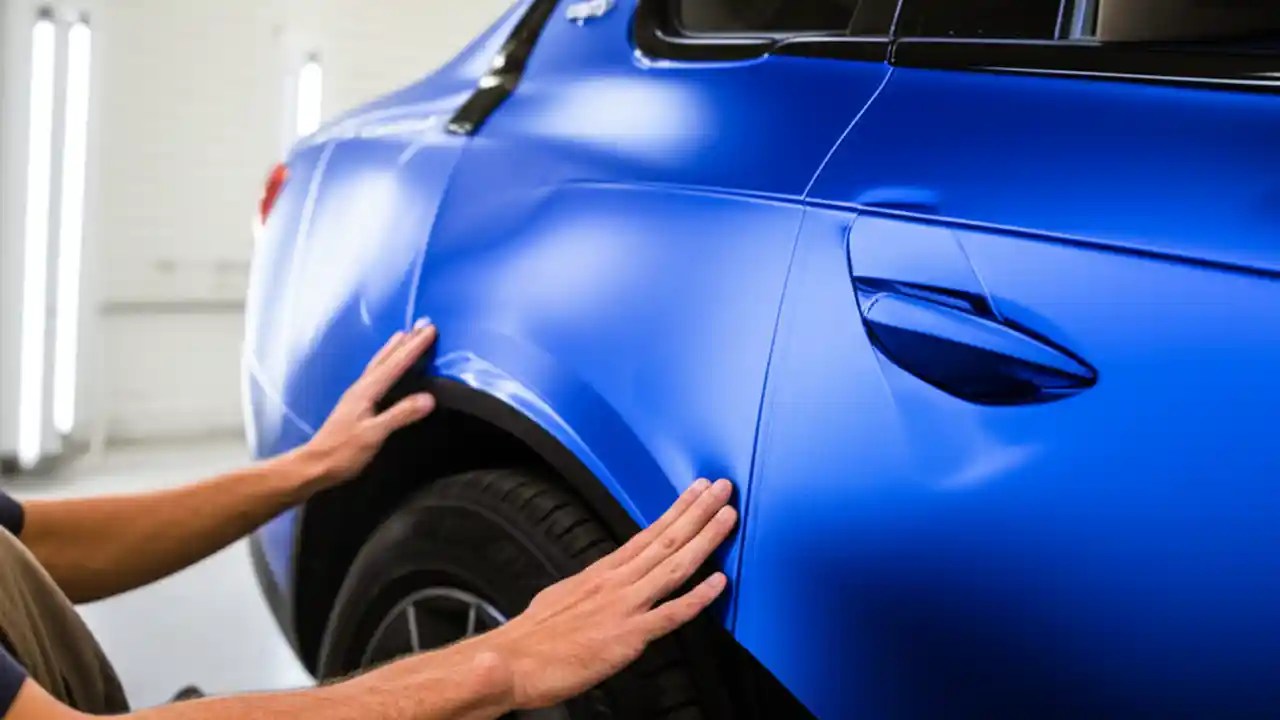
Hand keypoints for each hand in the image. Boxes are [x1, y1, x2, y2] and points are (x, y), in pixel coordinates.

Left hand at [295, 322, 438, 492]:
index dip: (414, 347)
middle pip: (386, 358)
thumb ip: (400, 415)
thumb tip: (429, 398)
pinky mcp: (355, 404)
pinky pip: (375, 374)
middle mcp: (361, 387)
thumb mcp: (374, 434)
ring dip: (393, 348)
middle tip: (423, 323)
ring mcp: (356, 394)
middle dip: (406, 341)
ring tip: (404, 335)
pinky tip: (386, 366)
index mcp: (366, 391)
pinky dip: (385, 362)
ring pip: (379, 364)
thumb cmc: (343, 451)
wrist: (315, 465)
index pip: (395, 365)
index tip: (431, 330)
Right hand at [469, 478, 737, 710]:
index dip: (677, 511)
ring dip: (704, 539)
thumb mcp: (562, 597)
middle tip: (722, 488)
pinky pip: (671, 615)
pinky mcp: (627, 636)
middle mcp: (616, 582)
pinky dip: (697, 599)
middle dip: (698, 512)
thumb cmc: (533, 637)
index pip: (648, 533)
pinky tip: (719, 584)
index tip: (697, 491)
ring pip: (674, 566)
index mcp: (601, 572)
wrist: (511, 662)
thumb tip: (604, 586)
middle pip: (666, 539)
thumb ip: (592, 589)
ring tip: (727, 517)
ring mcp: (624, 606)